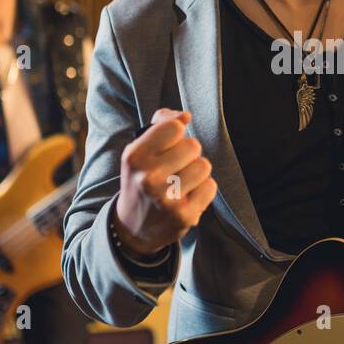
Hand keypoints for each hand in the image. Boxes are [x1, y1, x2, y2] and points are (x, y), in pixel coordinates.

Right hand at [114, 108, 216, 255]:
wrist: (134, 227)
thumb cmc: (141, 179)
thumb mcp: (140, 150)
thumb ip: (161, 124)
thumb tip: (185, 116)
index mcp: (135, 157)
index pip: (174, 127)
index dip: (176, 132)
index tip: (168, 144)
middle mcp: (148, 178)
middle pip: (193, 145)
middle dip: (188, 153)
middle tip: (175, 166)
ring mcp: (167, 199)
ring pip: (204, 166)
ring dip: (196, 171)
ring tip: (182, 181)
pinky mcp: (185, 215)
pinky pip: (210, 186)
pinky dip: (202, 189)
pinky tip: (187, 196)